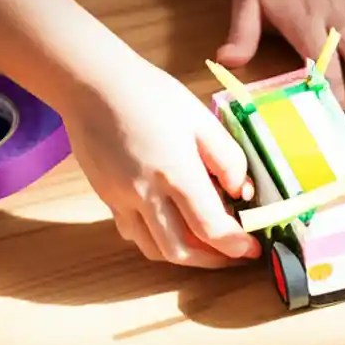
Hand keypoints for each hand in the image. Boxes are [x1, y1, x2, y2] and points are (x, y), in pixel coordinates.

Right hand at [63, 61, 259, 268]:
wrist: (91, 83)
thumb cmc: (151, 94)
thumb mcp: (201, 118)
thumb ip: (228, 158)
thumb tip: (243, 192)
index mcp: (176, 172)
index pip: (210, 228)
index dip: (237, 245)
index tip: (253, 247)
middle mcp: (146, 194)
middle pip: (181, 251)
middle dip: (214, 261)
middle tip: (235, 254)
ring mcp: (121, 199)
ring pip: (153, 249)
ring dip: (185, 256)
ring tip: (208, 247)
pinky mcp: (106, 197)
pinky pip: (133, 233)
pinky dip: (157, 241)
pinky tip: (172, 227)